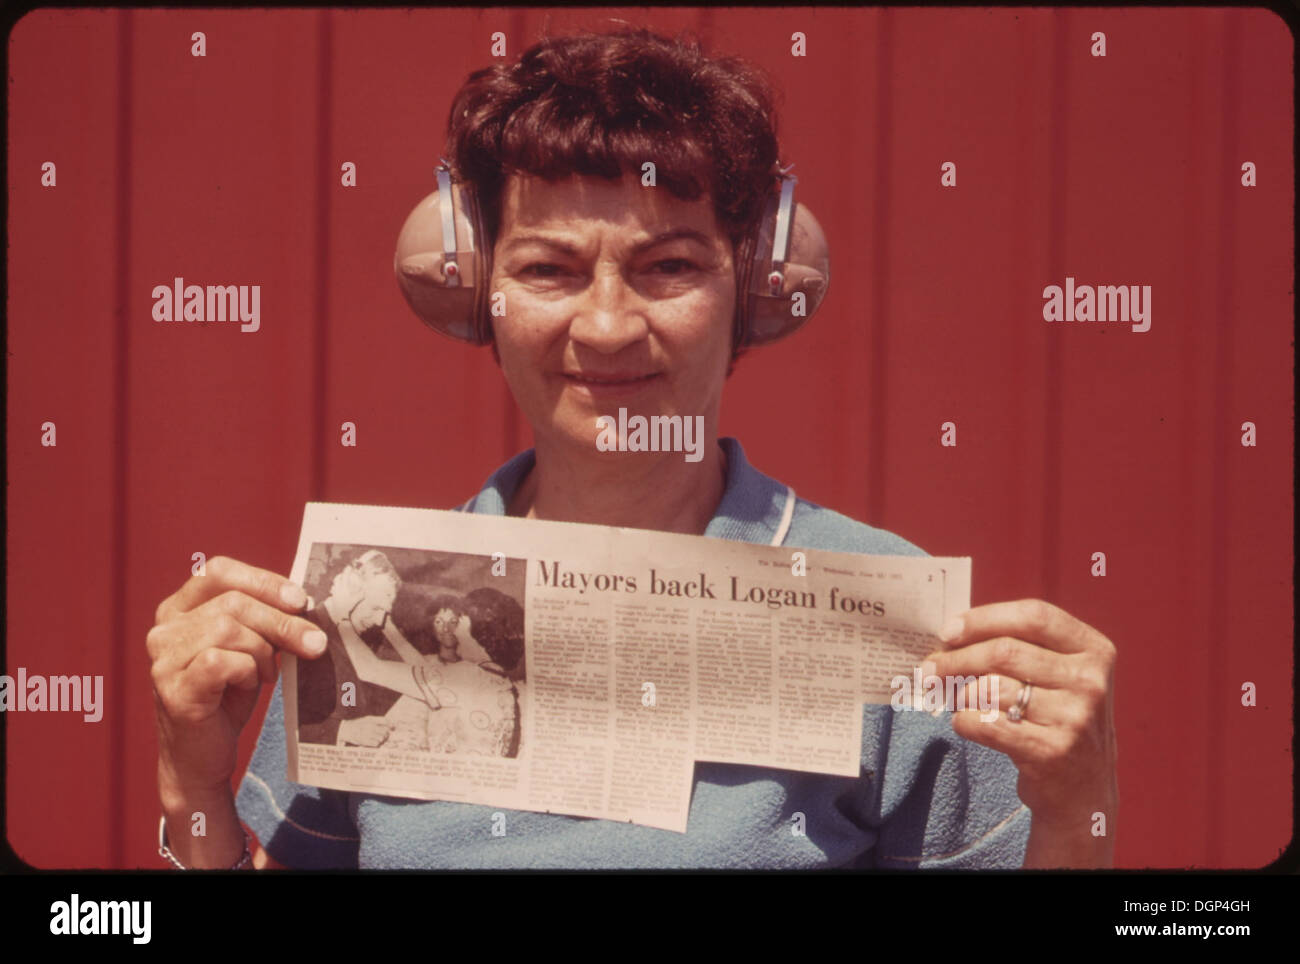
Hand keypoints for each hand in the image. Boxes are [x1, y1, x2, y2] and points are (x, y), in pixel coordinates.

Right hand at [148, 556, 325, 801]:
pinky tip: (250, 685)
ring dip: (263, 651)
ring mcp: (163, 659)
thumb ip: (264, 618)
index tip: (301, 600)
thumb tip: (306, 602)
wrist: (203, 756)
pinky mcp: (173, 689)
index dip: (263, 581)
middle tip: (315, 643)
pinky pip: (221, 661)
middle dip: (282, 622)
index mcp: (179, 608)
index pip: (218, 571)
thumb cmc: (228, 695)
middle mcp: (164, 629)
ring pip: (228, 629)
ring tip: (267, 674)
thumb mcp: (249, 646)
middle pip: (233, 603)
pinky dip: (247, 671)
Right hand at [337, 716, 393, 746]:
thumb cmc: (360, 724)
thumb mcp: (368, 718)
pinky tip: (374, 741)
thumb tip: (393, 724)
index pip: (386, 722)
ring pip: (381, 738)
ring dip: (382, 739)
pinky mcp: (364, 742)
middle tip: (384, 735)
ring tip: (378, 738)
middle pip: (385, 732)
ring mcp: (367, 734)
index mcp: (371, 720)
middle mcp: (369, 727)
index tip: (393, 728)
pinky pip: (376, 744)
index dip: (391, 726)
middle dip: (386, 734)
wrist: (346, 730)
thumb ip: (380, 720)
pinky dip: (377, 743)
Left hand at [924, 599, 1117, 865]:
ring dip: (960, 693)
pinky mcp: (1051, 752)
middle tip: (930, 667)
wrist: (1084, 788)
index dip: (984, 619)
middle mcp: (1090, 681)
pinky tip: (966, 722)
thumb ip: (1018, 646)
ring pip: (991, 688)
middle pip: (1004, 652)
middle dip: (956, 658)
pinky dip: (963, 720)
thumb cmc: (1056, 716)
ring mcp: (1074, 718)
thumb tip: (949, 634)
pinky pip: (985, 724)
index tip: (948, 631)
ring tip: (954, 698)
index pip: (1034, 616)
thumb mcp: (1057, 675)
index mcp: (1094, 649)